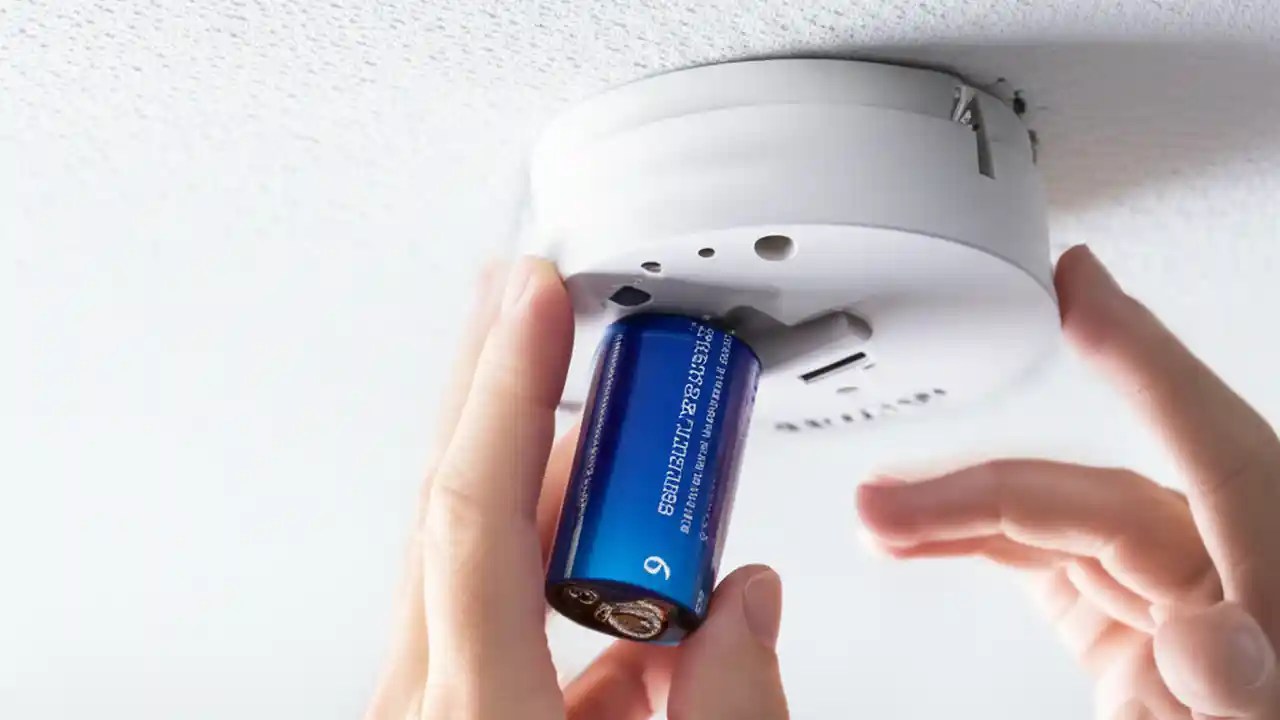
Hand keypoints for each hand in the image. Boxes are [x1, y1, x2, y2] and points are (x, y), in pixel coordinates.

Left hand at [364, 257, 789, 719]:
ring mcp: (431, 707)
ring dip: (550, 481)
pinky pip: (494, 611)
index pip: (478, 511)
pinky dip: (562, 573)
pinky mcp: (451, 714)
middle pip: (463, 503)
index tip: (536, 297)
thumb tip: (747, 597)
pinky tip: (633, 588)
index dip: (509, 384)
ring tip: (616, 431)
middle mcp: (432, 702)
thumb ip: (732, 702)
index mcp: (481, 715)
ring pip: (476, 549)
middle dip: (512, 386)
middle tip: (545, 300)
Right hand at [858, 246, 1279, 718]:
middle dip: (981, 491)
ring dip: (960, 516)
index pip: (1211, 441)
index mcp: (1274, 568)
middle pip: (1093, 497)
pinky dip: (977, 547)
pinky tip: (925, 537)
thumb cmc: (1276, 712)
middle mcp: (1220, 570)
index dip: (1140, 356)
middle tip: (888, 505)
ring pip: (1054, 525)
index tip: (1081, 287)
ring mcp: (1168, 598)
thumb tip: (1203, 635)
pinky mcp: (1125, 632)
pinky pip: (1044, 568)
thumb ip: (1245, 688)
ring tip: (879, 517)